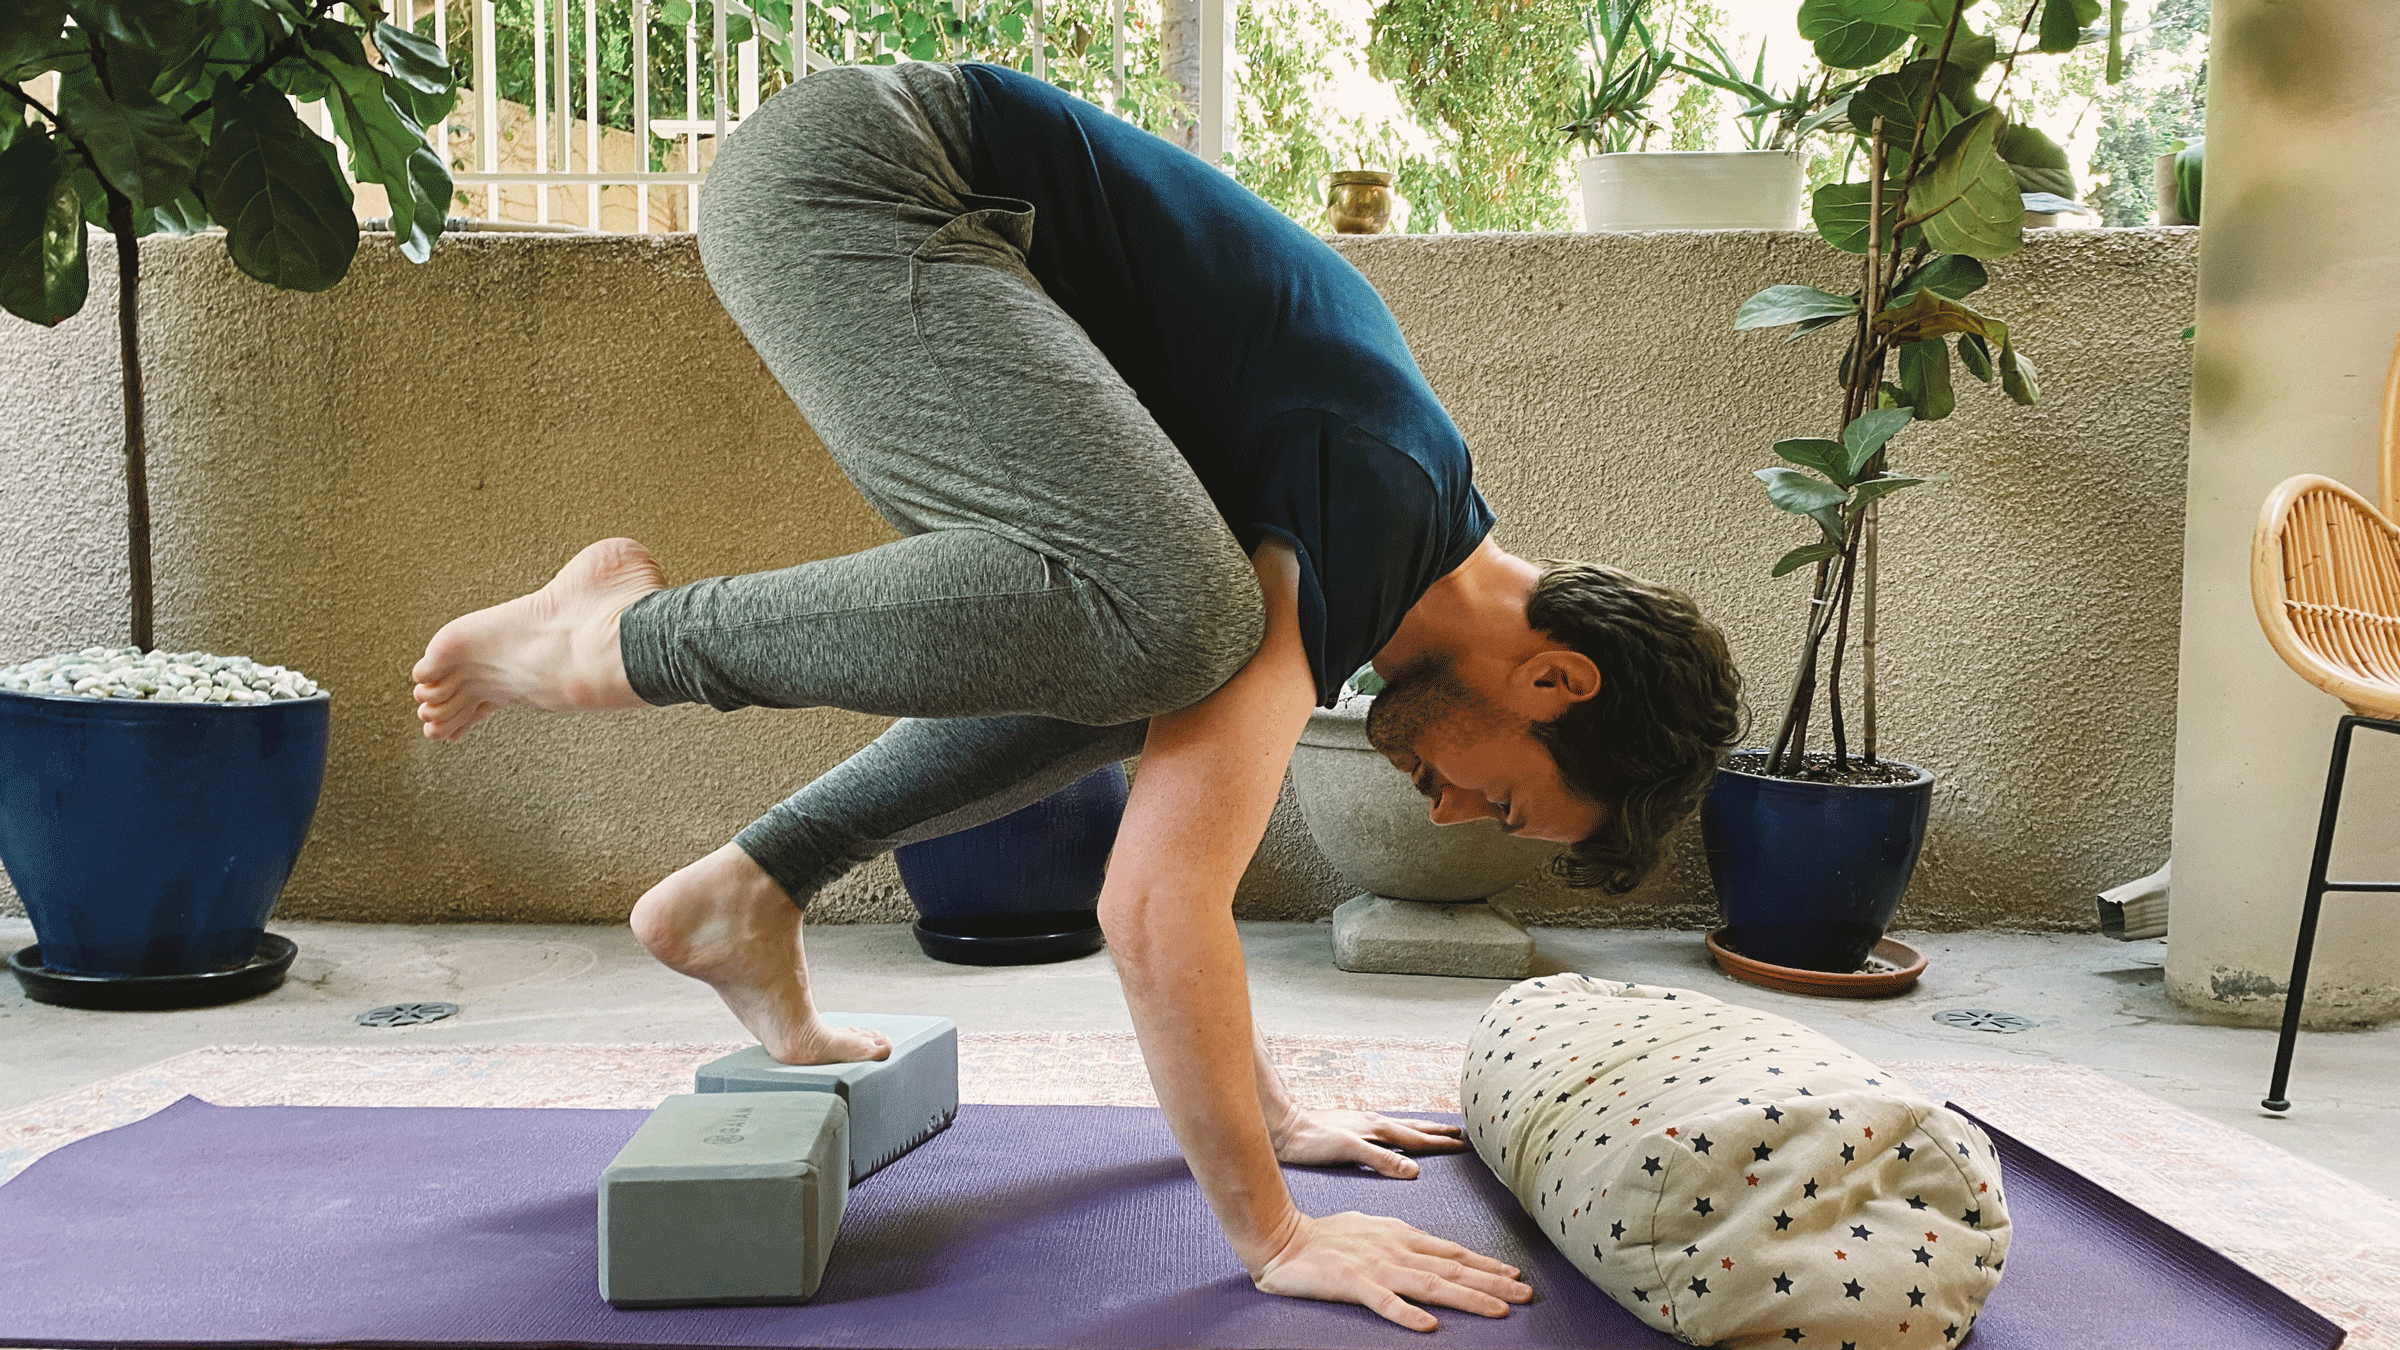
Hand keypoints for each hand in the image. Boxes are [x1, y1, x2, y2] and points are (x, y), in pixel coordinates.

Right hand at [1254, 1210, 1530, 1331]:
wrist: (1282, 1238)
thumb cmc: (1327, 1236)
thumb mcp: (1374, 1230)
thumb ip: (1403, 1241)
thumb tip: (1433, 1251)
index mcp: (1400, 1236)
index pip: (1453, 1252)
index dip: (1486, 1265)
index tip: (1515, 1275)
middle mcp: (1395, 1249)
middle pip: (1452, 1268)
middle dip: (1492, 1282)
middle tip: (1526, 1294)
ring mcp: (1375, 1266)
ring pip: (1430, 1284)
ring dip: (1468, 1297)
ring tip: (1499, 1310)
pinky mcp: (1351, 1283)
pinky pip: (1383, 1302)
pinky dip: (1407, 1314)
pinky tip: (1430, 1327)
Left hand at [1270, 1109, 1468, 1177]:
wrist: (1283, 1126)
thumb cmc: (1312, 1141)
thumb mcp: (1349, 1151)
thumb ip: (1381, 1159)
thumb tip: (1414, 1170)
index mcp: (1377, 1128)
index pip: (1417, 1138)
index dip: (1440, 1142)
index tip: (1463, 1144)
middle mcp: (1373, 1123)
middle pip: (1413, 1127)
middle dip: (1437, 1131)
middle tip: (1460, 1132)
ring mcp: (1362, 1123)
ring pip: (1400, 1126)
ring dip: (1420, 1128)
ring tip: (1435, 1129)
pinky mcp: (1351, 1127)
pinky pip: (1385, 1129)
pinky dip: (1399, 1132)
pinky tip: (1393, 1136)